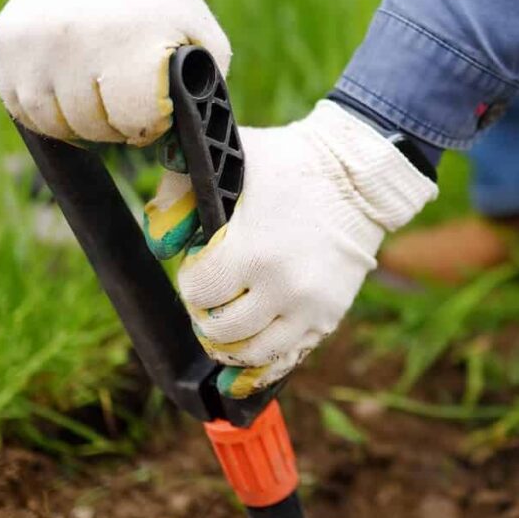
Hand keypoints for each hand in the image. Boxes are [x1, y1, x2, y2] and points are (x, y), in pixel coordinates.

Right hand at [0, 0, 231, 145]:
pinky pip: (19, 104)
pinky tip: (67, 92)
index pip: (134, 119)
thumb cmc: (162, 4)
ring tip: (98, 98)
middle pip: (92, 125)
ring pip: (51, 121)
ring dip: (77, 123)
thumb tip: (187, 146)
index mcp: (131, 41)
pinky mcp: (4, 42)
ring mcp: (34, 42)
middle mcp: (76, 40)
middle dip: (114, 126)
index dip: (148, 124)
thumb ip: (203, 92)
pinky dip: (44, 111)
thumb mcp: (202, 39)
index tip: (153, 110)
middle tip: (125, 104)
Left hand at [144, 101, 437, 397]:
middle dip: (208, 312)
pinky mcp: (329, 316)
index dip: (192, 280)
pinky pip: (287, 356)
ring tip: (230, 319)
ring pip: (252, 353)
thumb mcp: (233, 161)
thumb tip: (160, 243)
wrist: (358, 179)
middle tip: (213, 294)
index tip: (201, 264)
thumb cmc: (290, 165)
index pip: (199, 294)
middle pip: (221, 330)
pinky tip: (253, 339)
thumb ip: (182, 189)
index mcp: (252, 252)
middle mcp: (282, 288)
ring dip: (232, 341)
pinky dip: (264, 353)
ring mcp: (309, 307)